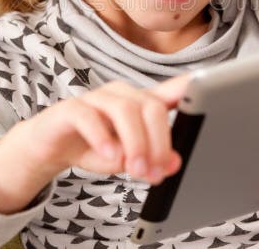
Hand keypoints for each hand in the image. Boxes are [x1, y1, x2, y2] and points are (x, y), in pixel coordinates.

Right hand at [21, 73, 192, 184]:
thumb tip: (174, 163)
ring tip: (135, 170)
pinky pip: (89, 116)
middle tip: (156, 172)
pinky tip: (110, 156)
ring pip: (124, 110)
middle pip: (151, 106)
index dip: (191, 87)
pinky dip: (102, 138)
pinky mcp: (71, 108)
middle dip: (158, 142)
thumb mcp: (127, 158)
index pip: (171, 91)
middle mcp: (121, 95)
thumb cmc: (93, 146)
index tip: (209, 90)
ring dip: (135, 143)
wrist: (49, 147)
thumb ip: (152, 157)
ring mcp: (96, 98)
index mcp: (141, 103)